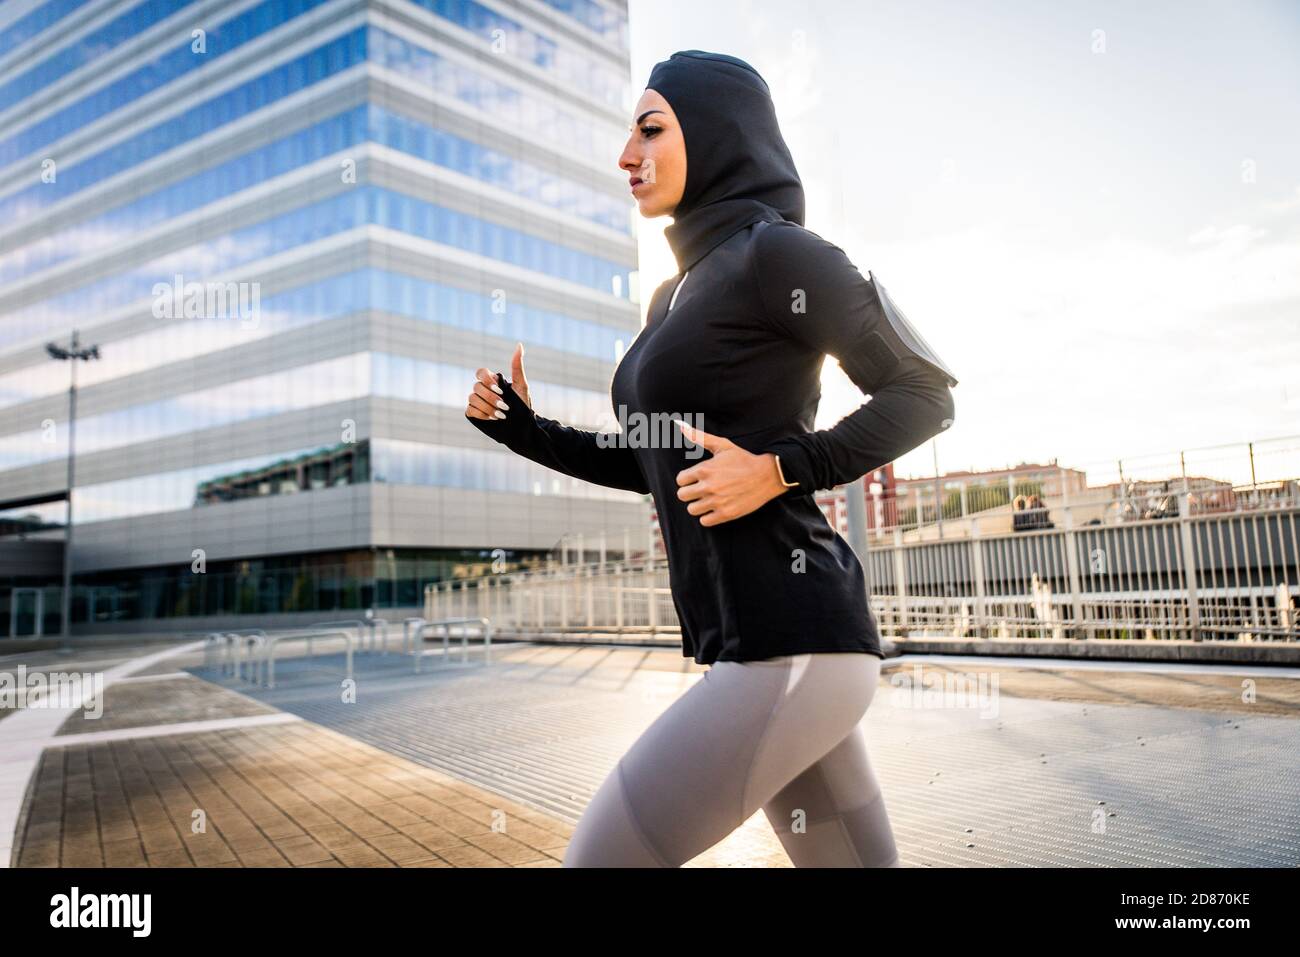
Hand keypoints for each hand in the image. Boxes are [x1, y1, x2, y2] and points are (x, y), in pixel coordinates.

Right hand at [466, 342, 530, 419]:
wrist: (521, 428)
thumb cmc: (522, 406)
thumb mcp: (521, 385)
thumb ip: (517, 366)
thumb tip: (519, 345)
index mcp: (492, 381)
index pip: (480, 372)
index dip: (487, 380)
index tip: (500, 390)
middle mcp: (483, 390)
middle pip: (476, 386)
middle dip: (490, 398)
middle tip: (505, 406)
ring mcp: (477, 402)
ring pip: (472, 398)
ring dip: (487, 407)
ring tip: (501, 415)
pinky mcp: (473, 414)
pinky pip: (470, 410)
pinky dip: (482, 414)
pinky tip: (493, 418)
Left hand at [674, 421, 788, 525]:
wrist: (767, 475)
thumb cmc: (743, 459)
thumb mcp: (722, 445)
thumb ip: (698, 436)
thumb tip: (679, 424)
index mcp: (704, 469)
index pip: (680, 480)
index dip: (687, 479)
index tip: (697, 478)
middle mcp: (708, 486)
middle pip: (682, 496)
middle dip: (690, 492)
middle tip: (701, 488)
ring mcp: (717, 502)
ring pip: (692, 509)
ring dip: (698, 504)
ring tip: (709, 498)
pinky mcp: (726, 514)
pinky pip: (704, 521)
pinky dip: (708, 516)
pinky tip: (716, 507)